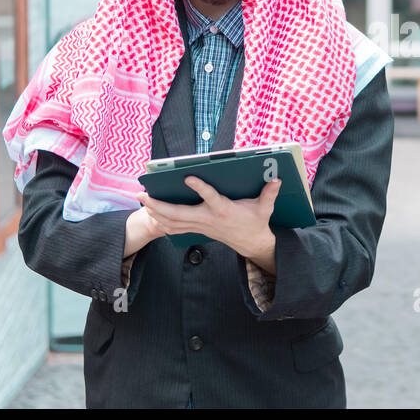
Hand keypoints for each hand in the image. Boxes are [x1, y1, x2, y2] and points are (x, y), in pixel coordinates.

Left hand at [135, 177, 280, 259]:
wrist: (251, 243)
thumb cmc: (256, 222)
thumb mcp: (264, 208)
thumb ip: (269, 194)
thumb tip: (278, 179)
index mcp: (224, 210)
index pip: (211, 197)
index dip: (200, 188)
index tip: (188, 177)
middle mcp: (208, 219)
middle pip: (179, 213)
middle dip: (158, 205)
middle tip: (142, 194)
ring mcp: (201, 226)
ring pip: (172, 221)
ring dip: (155, 211)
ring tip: (141, 200)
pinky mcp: (198, 229)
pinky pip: (174, 227)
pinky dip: (161, 220)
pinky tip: (150, 213)